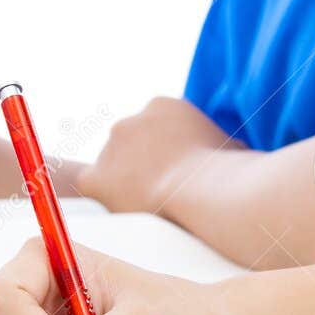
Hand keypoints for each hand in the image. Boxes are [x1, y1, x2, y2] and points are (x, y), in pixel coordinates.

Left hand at [77, 96, 236, 214]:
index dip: (163, 152)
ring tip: (151, 209)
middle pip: (129, 144)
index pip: (154, 127)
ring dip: (124, 184)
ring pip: (110, 167)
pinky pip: (82, 184)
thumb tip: (228, 158)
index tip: (176, 172)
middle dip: (141, 166)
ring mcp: (111, 148)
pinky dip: (89, 194)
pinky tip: (99, 204)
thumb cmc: (230, 173)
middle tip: (162, 193)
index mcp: (163, 106)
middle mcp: (131, 121)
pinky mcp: (97, 178)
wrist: (210, 192)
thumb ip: (215, 146)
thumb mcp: (232, 146)